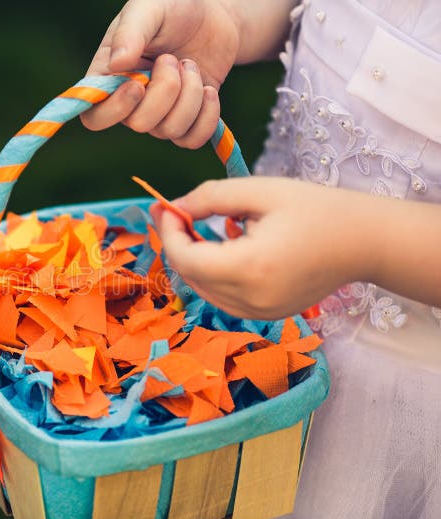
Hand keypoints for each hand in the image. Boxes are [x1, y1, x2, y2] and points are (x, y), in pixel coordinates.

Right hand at [80, 0, 241, 147]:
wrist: (213, 15)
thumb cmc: (173, 8)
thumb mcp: (149, 8)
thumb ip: (131, 32)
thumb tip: (116, 64)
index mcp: (108, 77)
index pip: (95, 116)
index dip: (115, 110)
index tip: (137, 85)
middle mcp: (129, 102)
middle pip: (139, 124)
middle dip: (165, 91)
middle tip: (173, 58)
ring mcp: (158, 115)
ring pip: (170, 130)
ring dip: (189, 95)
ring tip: (190, 65)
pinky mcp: (186, 121)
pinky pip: (192, 139)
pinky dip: (206, 116)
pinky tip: (208, 90)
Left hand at [150, 178, 375, 318]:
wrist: (364, 242)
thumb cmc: (316, 209)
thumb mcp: (261, 191)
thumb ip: (211, 197)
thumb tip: (173, 207)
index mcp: (250, 268)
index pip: (186, 259)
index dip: (169, 232)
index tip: (165, 207)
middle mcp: (251, 299)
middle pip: (190, 276)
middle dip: (177, 244)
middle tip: (177, 213)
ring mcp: (259, 313)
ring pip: (202, 289)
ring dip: (193, 260)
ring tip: (200, 228)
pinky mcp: (266, 315)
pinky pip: (222, 298)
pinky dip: (212, 274)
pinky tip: (223, 248)